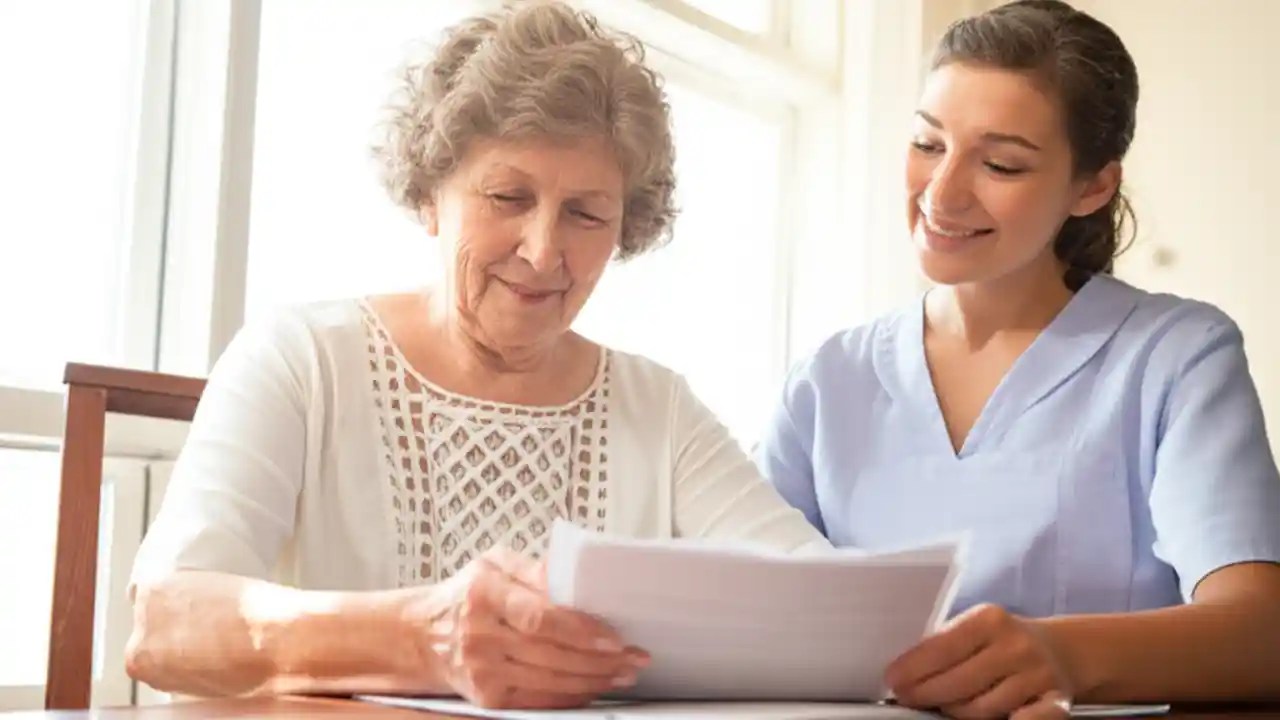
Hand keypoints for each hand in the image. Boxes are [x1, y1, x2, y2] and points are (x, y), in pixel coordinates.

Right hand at [411, 547, 648, 708]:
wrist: (424, 634)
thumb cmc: (467, 593)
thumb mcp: (494, 563)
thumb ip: (535, 569)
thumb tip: (578, 578)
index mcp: (484, 593)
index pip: (539, 617)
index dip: (580, 630)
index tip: (614, 638)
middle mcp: (481, 634)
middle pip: (551, 653)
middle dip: (600, 659)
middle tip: (634, 657)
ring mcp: (483, 670)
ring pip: (550, 681)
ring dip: (594, 679)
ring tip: (623, 673)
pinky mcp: (487, 697)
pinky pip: (538, 700)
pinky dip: (571, 696)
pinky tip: (593, 686)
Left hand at [885, 604, 1070, 719]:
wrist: (1058, 650)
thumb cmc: (1001, 641)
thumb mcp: (974, 629)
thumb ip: (944, 645)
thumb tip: (903, 672)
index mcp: (989, 620)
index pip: (942, 648)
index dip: (912, 668)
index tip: (893, 680)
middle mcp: (1016, 646)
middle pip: (958, 683)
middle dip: (925, 694)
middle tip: (909, 698)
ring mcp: (1038, 675)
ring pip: (981, 709)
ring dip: (957, 711)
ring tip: (946, 704)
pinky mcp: (1057, 702)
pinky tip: (996, 717)